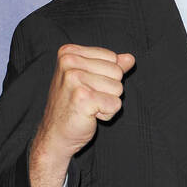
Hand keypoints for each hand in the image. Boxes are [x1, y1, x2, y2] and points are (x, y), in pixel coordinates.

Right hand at [29, 45, 134, 186]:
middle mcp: (69, 62)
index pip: (112, 57)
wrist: (55, 135)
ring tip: (88, 107)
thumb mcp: (91, 80)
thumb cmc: (73, 106)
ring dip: (107, 102)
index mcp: (69, 52)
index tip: (88, 87)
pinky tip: (89, 115)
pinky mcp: (82, 97)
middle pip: (117, 72)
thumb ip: (111, 67)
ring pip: (118, 88)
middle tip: (88, 99)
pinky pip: (116, 104)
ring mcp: (74, 79)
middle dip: (109, 90)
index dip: (107, 76)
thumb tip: (130, 58)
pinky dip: (107, 114)